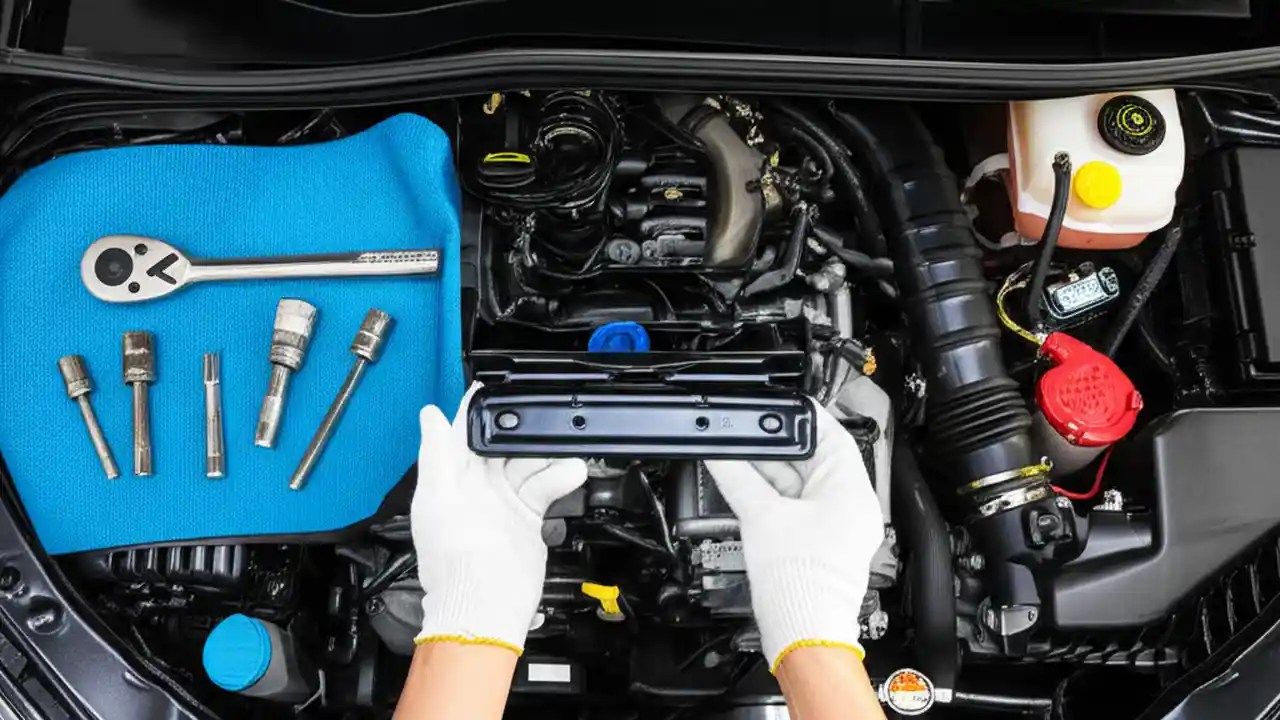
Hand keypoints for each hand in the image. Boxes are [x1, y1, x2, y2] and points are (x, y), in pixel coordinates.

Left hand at [411, 383, 587, 654]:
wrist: (484, 603)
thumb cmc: (451, 558)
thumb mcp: (438, 497)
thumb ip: (437, 453)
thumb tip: (429, 414)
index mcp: (451, 477)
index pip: (466, 432)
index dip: (481, 410)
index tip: (499, 388)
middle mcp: (477, 486)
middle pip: (504, 444)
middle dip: (524, 430)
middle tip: (544, 416)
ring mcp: (504, 500)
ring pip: (529, 462)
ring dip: (548, 454)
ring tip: (564, 445)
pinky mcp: (527, 515)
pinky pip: (545, 486)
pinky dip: (560, 477)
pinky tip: (571, 470)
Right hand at [705, 402, 883, 672]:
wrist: (802, 631)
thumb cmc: (799, 583)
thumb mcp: (761, 516)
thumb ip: (738, 477)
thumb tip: (720, 453)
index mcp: (851, 491)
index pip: (831, 434)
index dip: (802, 415)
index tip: (779, 402)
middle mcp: (850, 505)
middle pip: (812, 458)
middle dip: (776, 446)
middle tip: (747, 431)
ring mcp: (836, 524)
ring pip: (801, 482)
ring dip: (770, 471)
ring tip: (739, 457)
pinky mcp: (820, 541)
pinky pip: (796, 504)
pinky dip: (773, 494)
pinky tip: (747, 484)